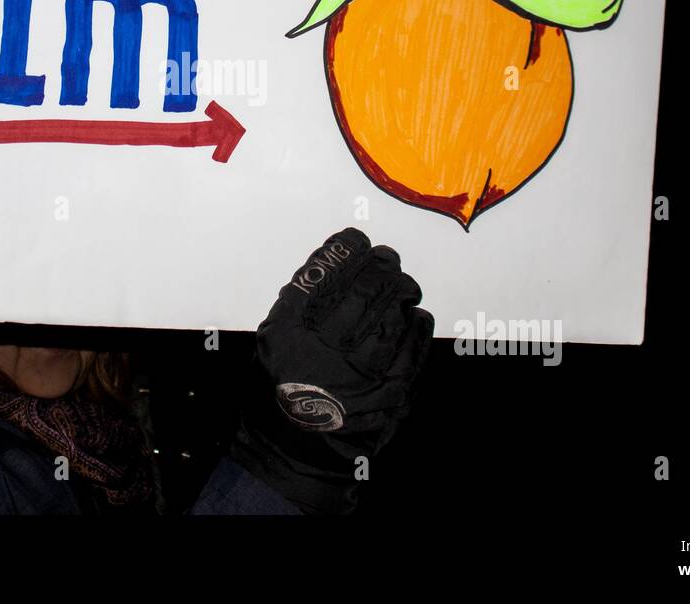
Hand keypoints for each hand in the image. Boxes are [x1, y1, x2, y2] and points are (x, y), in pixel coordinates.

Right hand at [230, 228, 433, 513]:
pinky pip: (411, 351)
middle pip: (364, 290)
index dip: (347, 250)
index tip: (358, 241)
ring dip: (403, 294)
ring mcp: (357, 375)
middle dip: (382, 267)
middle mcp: (321, 351)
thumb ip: (302, 300)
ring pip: (392, 317)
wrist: (293, 448)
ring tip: (405, 288)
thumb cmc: (282, 385)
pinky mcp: (386, 396)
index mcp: (288, 332)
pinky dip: (417, 330)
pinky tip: (415, 318)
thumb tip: (344, 256)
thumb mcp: (273, 337)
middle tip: (388, 260)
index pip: (324, 274)